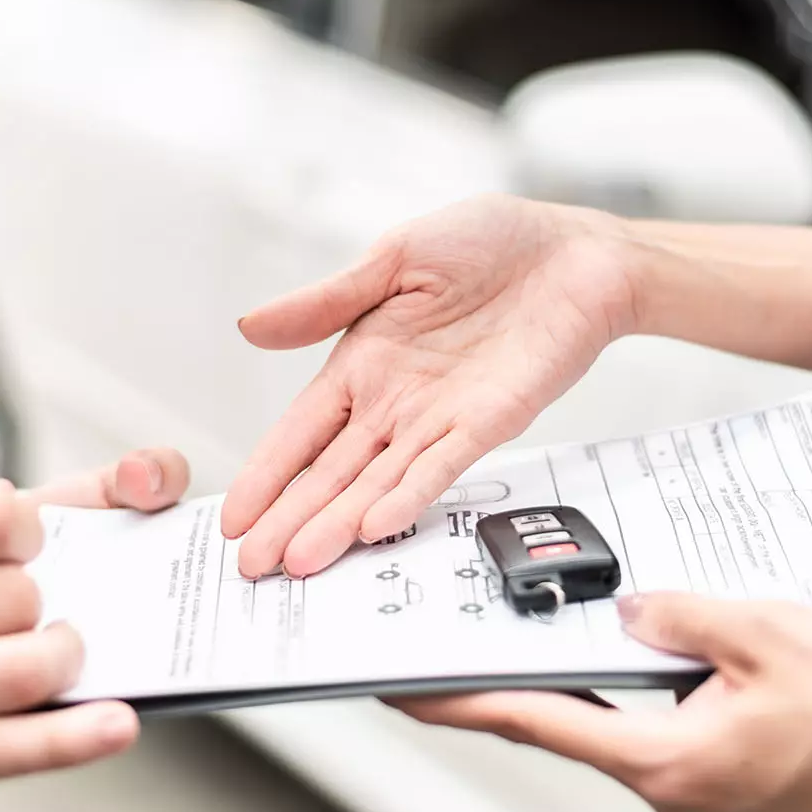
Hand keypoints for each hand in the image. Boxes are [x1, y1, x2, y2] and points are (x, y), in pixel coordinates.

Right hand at [0, 449, 188, 811]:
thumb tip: (25, 503)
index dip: (23, 524)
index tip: (18, 536)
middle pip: (15, 593)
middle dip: (32, 593)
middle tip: (11, 602)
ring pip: (24, 667)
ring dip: (58, 655)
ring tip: (47, 648)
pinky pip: (0, 751)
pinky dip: (71, 739)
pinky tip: (115, 722)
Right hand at [223, 195, 638, 577]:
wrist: (577, 251)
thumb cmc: (490, 243)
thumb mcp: (395, 258)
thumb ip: (327, 301)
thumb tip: (250, 325)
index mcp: (362, 362)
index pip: (300, 431)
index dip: (267, 475)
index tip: (234, 519)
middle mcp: (395, 402)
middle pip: (331, 472)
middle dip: (289, 519)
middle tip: (253, 568)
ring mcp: (439, 418)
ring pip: (378, 482)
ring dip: (338, 523)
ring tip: (299, 562)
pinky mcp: (489, 422)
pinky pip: (441, 465)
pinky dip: (408, 496)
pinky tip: (375, 526)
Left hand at [397, 594, 811, 811]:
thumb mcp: (766, 629)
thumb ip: (678, 616)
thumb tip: (628, 610)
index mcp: (670, 763)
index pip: (536, 723)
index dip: (459, 701)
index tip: (404, 687)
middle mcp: (682, 799)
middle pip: (596, 724)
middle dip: (579, 670)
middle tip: (563, 618)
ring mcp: (717, 809)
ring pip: (654, 729)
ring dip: (659, 682)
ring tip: (707, 632)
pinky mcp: (751, 805)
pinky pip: (700, 743)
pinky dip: (702, 702)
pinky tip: (743, 665)